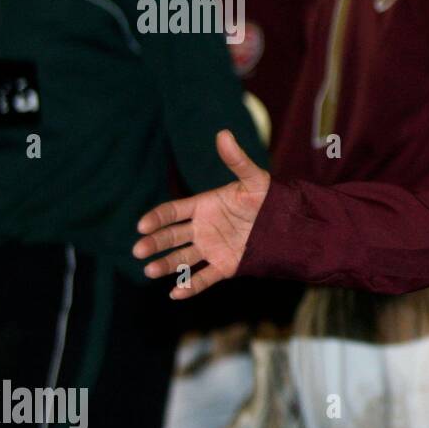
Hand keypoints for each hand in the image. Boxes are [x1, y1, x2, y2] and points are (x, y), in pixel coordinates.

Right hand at [133, 129, 269, 298]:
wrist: (289, 223)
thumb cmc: (269, 197)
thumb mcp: (254, 179)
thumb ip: (237, 160)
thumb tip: (223, 133)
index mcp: (203, 206)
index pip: (172, 211)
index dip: (156, 218)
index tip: (142, 225)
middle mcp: (202, 228)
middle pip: (171, 236)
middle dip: (154, 242)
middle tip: (139, 249)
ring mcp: (211, 248)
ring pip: (182, 258)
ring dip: (166, 265)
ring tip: (149, 271)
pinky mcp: (225, 265)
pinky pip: (204, 277)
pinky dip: (190, 286)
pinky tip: (175, 294)